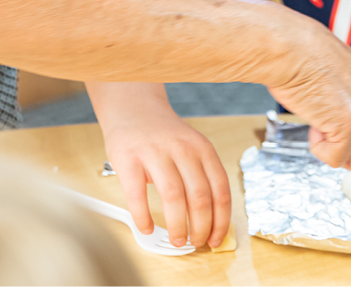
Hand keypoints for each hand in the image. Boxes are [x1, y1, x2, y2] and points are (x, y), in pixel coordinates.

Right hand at [95, 85, 231, 248]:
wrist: (134, 107)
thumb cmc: (164, 135)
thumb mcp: (192, 147)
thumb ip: (202, 176)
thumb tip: (212, 219)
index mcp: (203, 149)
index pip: (221, 190)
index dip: (221, 220)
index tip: (217, 239)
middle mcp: (182, 149)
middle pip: (200, 197)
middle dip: (201, 228)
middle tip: (196, 243)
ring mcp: (155, 153)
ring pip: (173, 197)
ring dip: (177, 226)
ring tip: (177, 241)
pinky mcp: (129, 159)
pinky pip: (137, 194)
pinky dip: (143, 217)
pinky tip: (147, 228)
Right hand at [266, 21, 350, 175]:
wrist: (290, 48)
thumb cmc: (302, 56)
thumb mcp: (339, 75)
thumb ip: (350, 98)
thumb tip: (345, 125)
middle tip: (339, 146)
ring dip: (339, 154)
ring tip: (321, 129)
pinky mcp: (349, 126)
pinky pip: (336, 159)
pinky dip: (320, 150)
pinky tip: (313, 125)